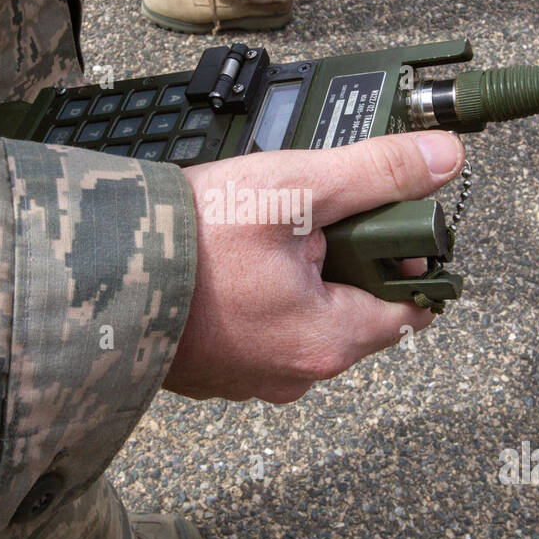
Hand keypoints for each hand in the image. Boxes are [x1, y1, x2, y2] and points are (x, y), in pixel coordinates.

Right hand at [163, 131, 464, 402]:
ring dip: (297, 278)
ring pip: (304, 320)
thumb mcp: (294, 189)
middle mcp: (295, 375)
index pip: (410, 309)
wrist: (93, 272)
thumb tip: (444, 159)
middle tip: (306, 218)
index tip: (385, 223)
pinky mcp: (215, 371)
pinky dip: (256, 299)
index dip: (407, 259)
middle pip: (355, 312)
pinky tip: (230, 265)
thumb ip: (375, 174)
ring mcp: (250, 378)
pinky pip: (259, 332)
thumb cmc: (190, 240)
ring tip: (260, 235)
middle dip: (343, 262)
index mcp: (328, 341)